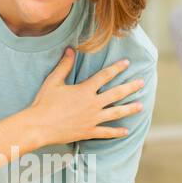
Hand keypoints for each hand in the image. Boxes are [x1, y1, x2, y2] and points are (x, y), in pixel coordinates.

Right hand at [26, 47, 143, 145]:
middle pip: (116, 94)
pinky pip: (106, 132)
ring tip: (141, 106)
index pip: (105, 76)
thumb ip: (64, 65)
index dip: (117, 68)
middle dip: (130, 87)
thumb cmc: (44, 103)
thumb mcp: (53, 81)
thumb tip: (70, 50)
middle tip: (142, 83)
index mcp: (85, 90)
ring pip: (116, 113)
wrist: (39, 126)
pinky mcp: (88, 131)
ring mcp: (92, 119)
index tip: (127, 63)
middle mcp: (92, 104)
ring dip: (129, 109)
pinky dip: (116, 132)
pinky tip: (126, 132)